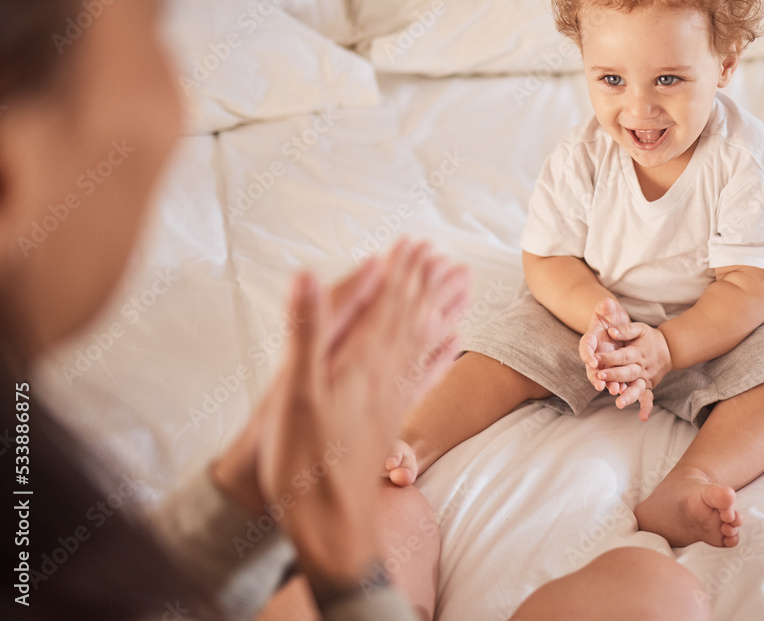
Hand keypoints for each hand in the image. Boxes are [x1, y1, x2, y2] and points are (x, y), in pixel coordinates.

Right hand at [217, 240, 469, 585]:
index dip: (403, 272)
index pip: (389, 304)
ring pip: (425, 343)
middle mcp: (385, 375)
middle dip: (425, 283)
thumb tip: (308, 273)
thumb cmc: (303, 462)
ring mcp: (392, 399)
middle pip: (413, 318)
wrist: (330, 527)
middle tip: (442, 252)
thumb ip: (307, 331)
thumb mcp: (294, 392)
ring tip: (462, 284)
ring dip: (442, 310)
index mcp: (361, 362)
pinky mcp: (392, 420)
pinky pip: (425, 378)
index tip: (416, 242)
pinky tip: (457, 343)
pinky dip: (443, 355)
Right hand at [579, 297, 629, 392]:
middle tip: (600, 385)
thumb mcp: (608, 307)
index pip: (586, 346)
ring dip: (608, 383)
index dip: (587, 354)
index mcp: (591, 337)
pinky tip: (625, 390)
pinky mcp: (614, 366)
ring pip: (602, 375)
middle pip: (591, 366)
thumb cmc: (610, 313)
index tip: (592, 361)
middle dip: (595, 376)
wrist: (616, 322)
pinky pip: (614, 377)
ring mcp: (604, 360)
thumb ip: (605, 306)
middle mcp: (595, 352)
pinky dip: (618, 384)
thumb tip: (606, 304)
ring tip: (615, 390)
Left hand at [595, 322, 672, 420]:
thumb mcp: (639, 328)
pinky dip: (647, 407)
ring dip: (629, 395)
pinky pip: (648, 397)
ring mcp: (645, 378)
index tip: (595, 359)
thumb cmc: (649, 337)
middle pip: (628, 373)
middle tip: (600, 377)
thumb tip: (610, 331)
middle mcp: (642, 367)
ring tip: (620, 403)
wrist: (669, 348)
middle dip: (614, 375)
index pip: (622, 356)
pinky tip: (643, 417)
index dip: (609, 357)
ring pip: (638, 388)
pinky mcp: (647, 386)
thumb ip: (625, 329)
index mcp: (638, 352)